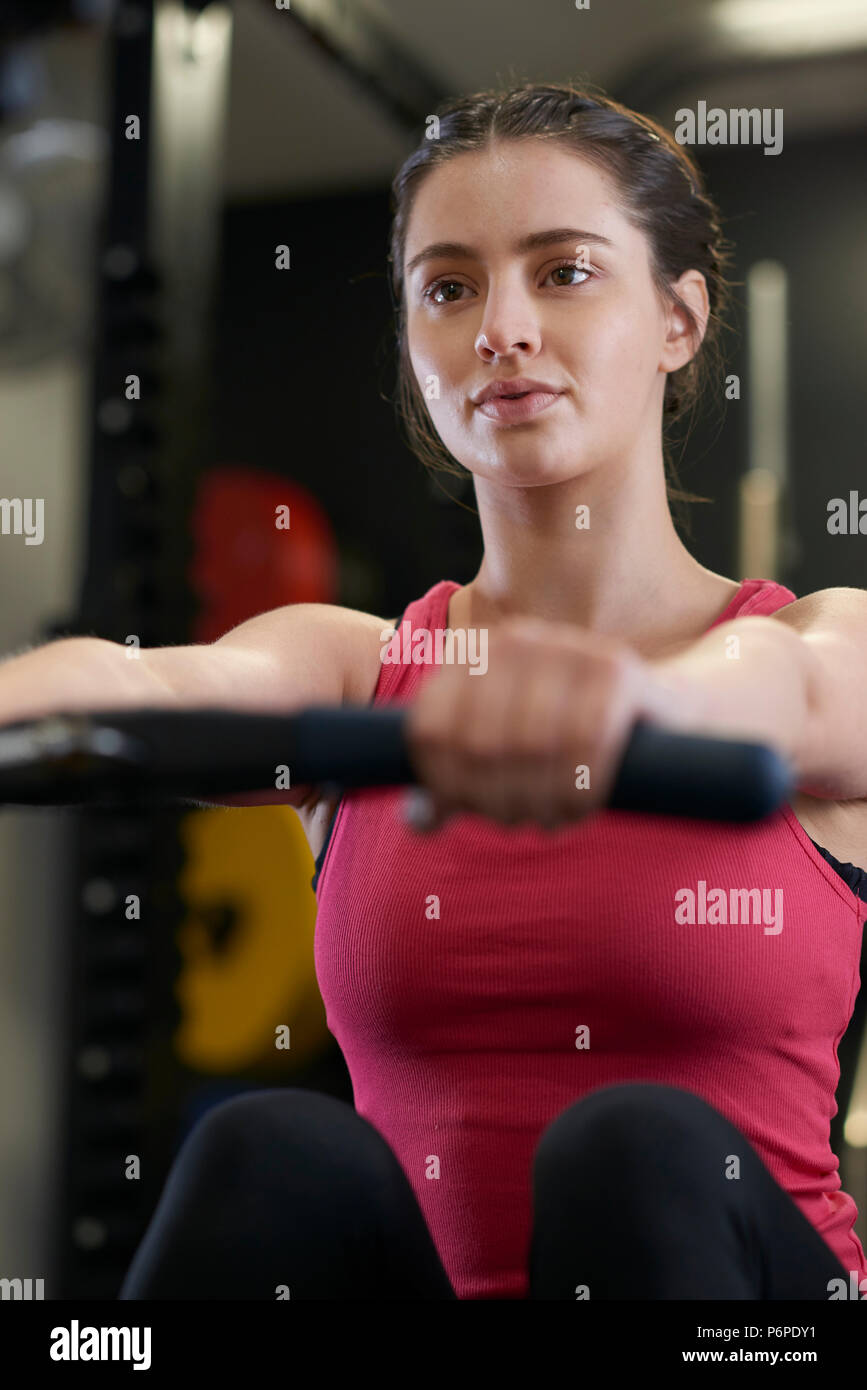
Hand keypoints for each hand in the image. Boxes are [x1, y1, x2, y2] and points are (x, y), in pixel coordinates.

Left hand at [403, 616, 671, 831]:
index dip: (445, 785)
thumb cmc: (566, 740)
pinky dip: (581, 790)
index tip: (470, 811)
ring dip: (541, 802)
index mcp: (473, 657)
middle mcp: (515, 642)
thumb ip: (456, 785)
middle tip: (520, 821)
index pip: (431, 731)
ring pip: (532, 747)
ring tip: (550, 818)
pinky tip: (583, 808)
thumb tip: (418, 821)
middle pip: (480, 746)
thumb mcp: (503, 759)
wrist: (662, 711)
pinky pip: (587, 743)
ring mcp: (567, 649)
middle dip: (497, 801)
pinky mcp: (618, 670)